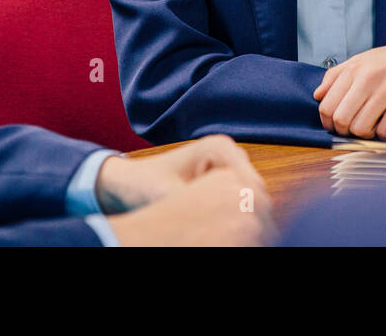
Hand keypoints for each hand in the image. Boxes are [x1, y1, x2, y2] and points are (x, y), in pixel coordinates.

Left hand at [106, 167, 273, 245]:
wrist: (128, 183)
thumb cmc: (143, 184)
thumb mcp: (169, 197)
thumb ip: (199, 205)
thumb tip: (222, 222)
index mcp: (221, 147)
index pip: (253, 185)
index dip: (252, 212)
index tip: (241, 236)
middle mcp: (231, 153)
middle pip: (258, 192)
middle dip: (247, 214)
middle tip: (230, 237)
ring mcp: (230, 167)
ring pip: (253, 199)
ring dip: (241, 216)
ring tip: (220, 232)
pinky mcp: (226, 180)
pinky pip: (241, 202)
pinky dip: (233, 215)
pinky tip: (217, 227)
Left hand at [313, 27, 385, 138]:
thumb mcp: (359, 60)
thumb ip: (335, 76)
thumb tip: (318, 96)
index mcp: (354, 70)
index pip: (327, 106)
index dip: (327, 121)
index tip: (334, 124)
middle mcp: (368, 80)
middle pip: (342, 121)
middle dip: (343, 130)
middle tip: (350, 127)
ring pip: (361, 129)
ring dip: (363, 132)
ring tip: (369, 123)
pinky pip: (383, 131)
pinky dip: (383, 131)